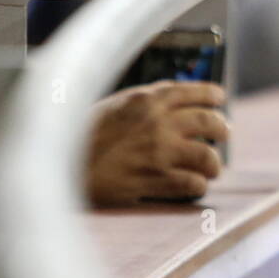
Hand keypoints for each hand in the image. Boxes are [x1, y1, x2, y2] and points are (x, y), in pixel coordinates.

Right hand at [85, 81, 229, 207]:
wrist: (55, 163)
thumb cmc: (80, 136)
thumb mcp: (112, 106)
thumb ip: (144, 104)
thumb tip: (173, 105)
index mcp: (146, 99)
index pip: (193, 91)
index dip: (212, 96)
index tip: (219, 100)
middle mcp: (158, 122)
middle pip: (209, 121)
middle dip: (222, 129)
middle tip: (223, 134)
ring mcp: (159, 151)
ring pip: (208, 155)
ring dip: (213, 163)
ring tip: (211, 168)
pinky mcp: (155, 180)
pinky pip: (192, 183)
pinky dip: (197, 186)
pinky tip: (193, 186)